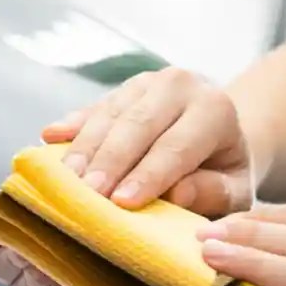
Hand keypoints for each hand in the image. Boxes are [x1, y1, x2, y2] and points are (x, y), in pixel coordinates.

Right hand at [43, 67, 253, 216]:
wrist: (217, 135)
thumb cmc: (223, 171)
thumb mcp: (235, 190)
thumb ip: (212, 192)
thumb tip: (176, 194)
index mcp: (215, 110)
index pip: (177, 146)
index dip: (148, 175)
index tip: (122, 202)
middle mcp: (180, 85)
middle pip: (138, 124)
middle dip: (110, 161)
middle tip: (87, 193)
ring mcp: (146, 82)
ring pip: (110, 113)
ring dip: (86, 148)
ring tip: (66, 179)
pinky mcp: (121, 89)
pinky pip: (93, 108)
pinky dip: (71, 124)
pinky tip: (50, 137)